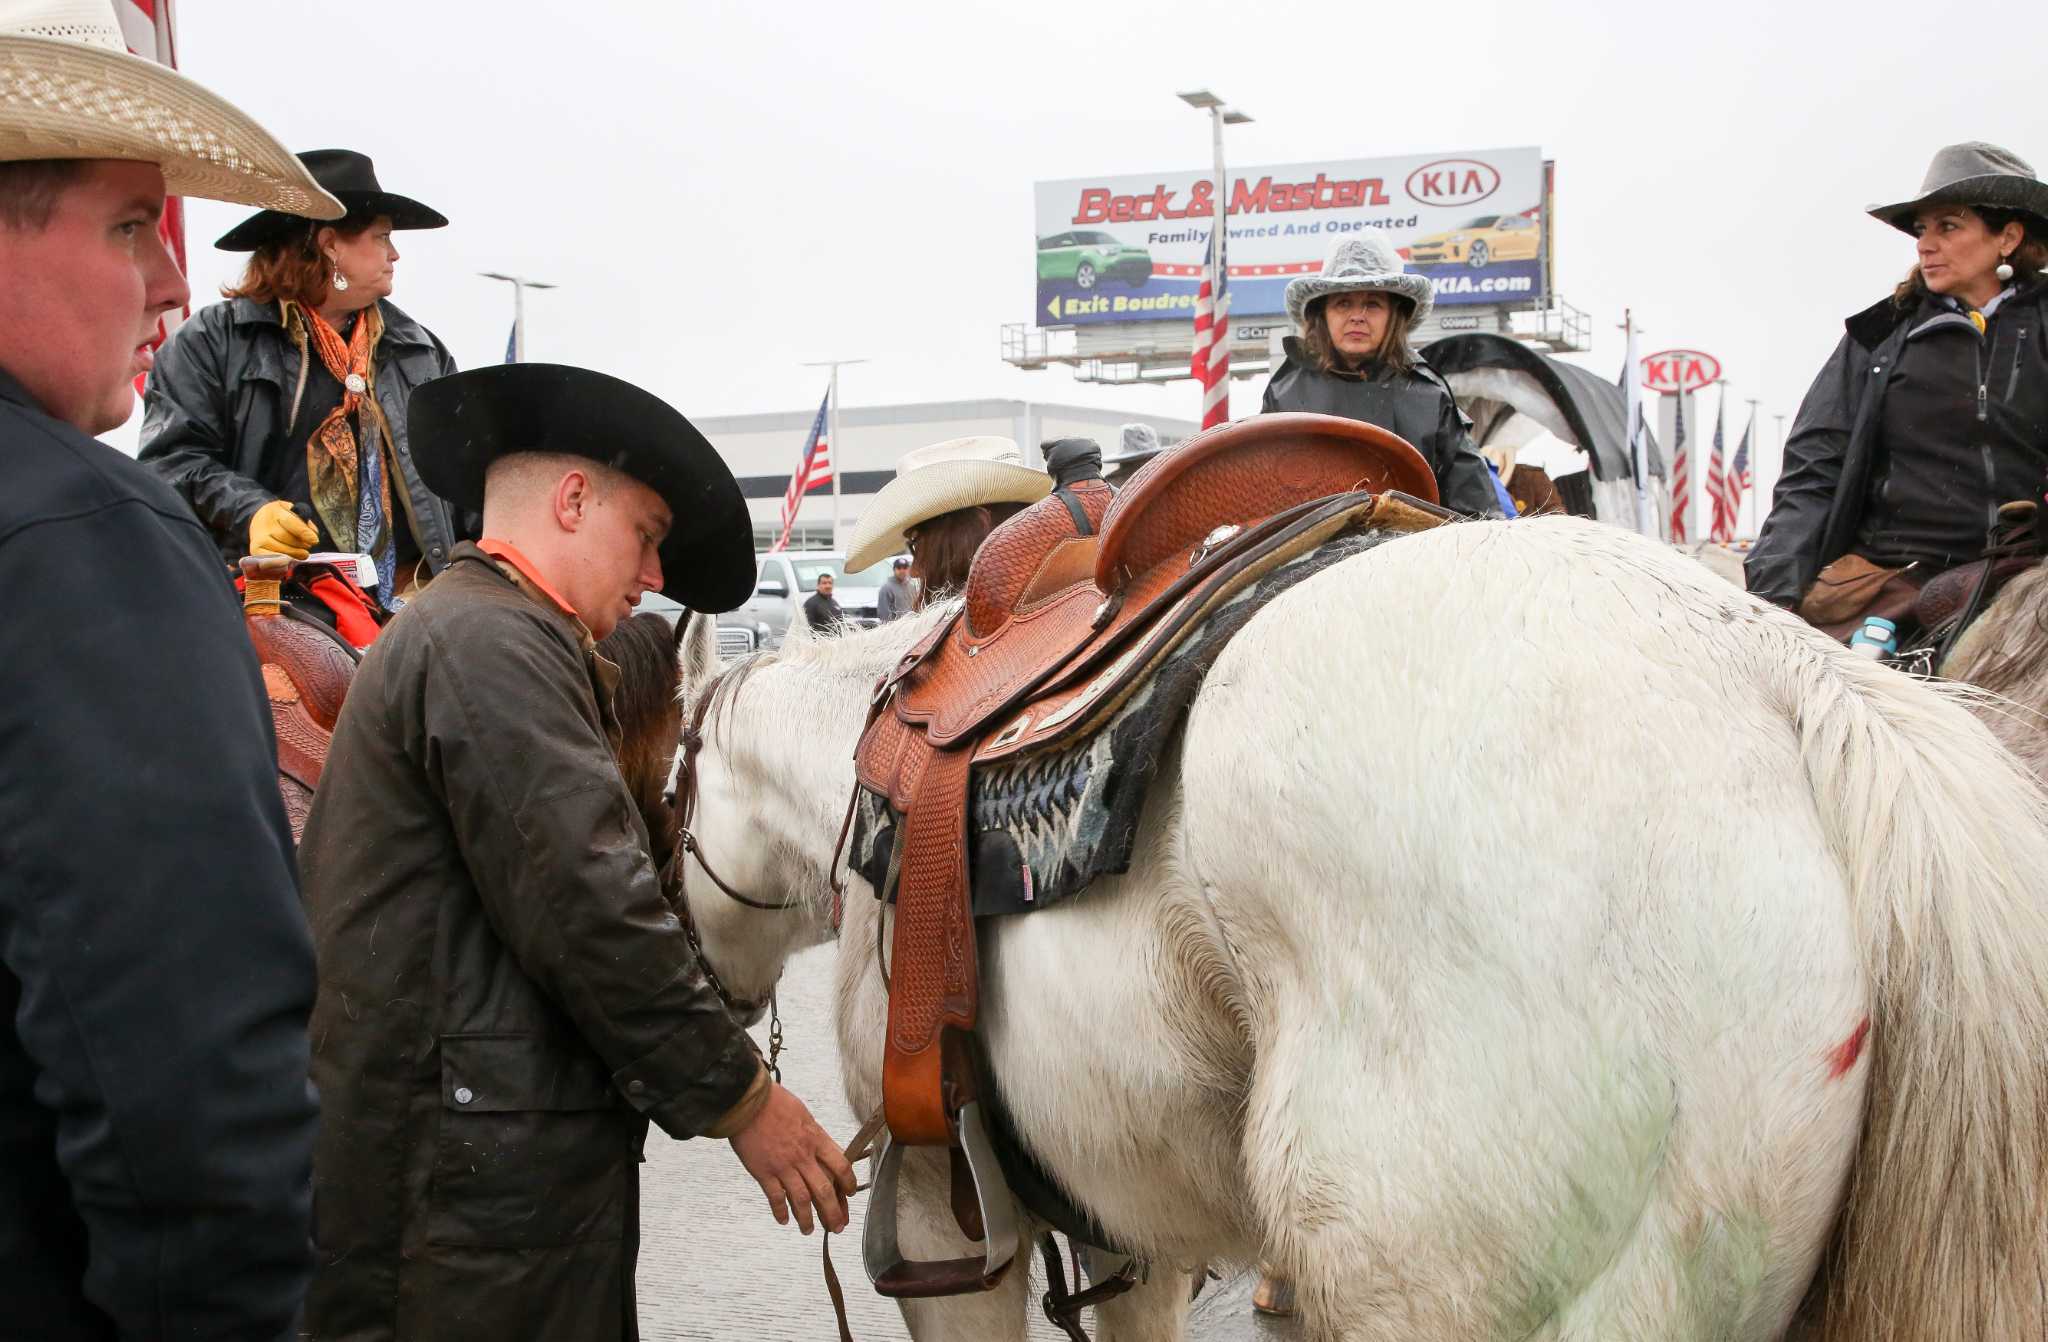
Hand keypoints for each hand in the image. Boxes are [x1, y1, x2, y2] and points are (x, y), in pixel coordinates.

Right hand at [249, 500, 317, 559]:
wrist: (258, 522)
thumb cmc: (281, 518)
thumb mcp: (292, 512)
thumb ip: (304, 521)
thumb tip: (312, 535)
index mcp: (275, 511)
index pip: (290, 522)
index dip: (303, 532)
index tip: (315, 541)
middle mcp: (264, 524)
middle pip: (288, 539)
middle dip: (302, 545)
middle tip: (307, 546)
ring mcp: (258, 539)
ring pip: (283, 551)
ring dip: (296, 554)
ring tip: (301, 552)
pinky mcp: (255, 551)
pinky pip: (274, 561)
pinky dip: (285, 563)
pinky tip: (290, 560)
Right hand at [728, 1083, 856, 1233]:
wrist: (748, 1102)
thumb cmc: (775, 1103)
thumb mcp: (804, 1115)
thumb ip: (814, 1135)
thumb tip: (824, 1149)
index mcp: (816, 1139)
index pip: (841, 1166)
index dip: (848, 1183)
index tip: (849, 1193)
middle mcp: (803, 1156)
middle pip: (824, 1191)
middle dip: (833, 1212)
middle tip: (837, 1227)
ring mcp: (783, 1166)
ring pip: (801, 1199)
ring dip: (807, 1218)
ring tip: (809, 1230)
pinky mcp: (763, 1172)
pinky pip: (775, 1197)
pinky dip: (780, 1211)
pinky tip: (784, 1220)